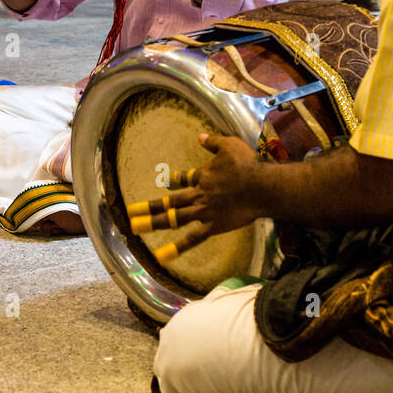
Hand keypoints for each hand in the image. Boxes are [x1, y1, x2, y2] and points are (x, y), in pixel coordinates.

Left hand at [128, 133, 270, 258]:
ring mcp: (204, 212)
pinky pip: (192, 239)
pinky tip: (162, 256)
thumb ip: (213, 142)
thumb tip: (200, 137)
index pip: (183, 179)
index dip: (173, 180)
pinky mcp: (213, 226)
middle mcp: (198, 195)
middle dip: (150, 206)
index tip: (166, 182)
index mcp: (202, 176)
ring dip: (153, 222)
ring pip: (174, 219)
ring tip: (135, 227)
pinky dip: (177, 248)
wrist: (262, 187)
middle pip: (170, 202)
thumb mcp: (229, 145)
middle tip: (131, 211)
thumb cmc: (247, 165)